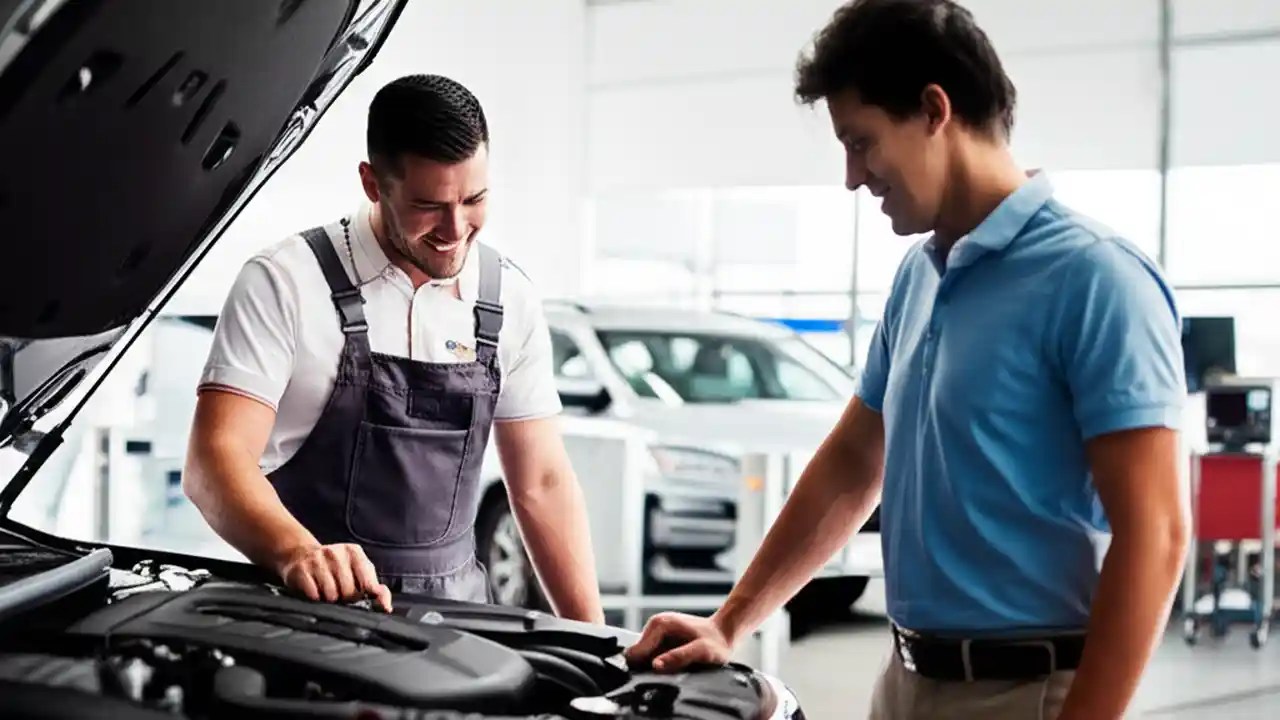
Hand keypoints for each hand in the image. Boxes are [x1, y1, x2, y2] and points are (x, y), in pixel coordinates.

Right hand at [276, 543, 392, 611]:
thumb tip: (386, 606)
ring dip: (329, 600)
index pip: (367, 583)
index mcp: (354, 552)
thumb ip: (375, 588)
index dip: (363, 596)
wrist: (301, 555)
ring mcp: (317, 560)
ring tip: (326, 593)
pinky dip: (314, 599)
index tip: (358, 598)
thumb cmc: (335, 568)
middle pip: (348, 591)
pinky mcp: (300, 570)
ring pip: (331, 595)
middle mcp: (336, 552)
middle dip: (345, 599)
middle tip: (339, 595)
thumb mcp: (358, 571)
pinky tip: (314, 592)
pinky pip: (313, 596)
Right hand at [623, 612, 734, 672]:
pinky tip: (675, 665)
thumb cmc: (716, 642)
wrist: (724, 633)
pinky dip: (660, 664)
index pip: (634, 653)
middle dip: (648, 667)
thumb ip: (678, 657)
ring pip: (643, 657)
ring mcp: (656, 632)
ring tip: (676, 669)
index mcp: (660, 625)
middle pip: (636, 656)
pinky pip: (651, 656)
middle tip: (671, 673)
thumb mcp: (702, 651)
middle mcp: (654, 625)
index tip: (659, 676)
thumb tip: (654, 666)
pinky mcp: (659, 639)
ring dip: (654, 667)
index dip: (643, 668)